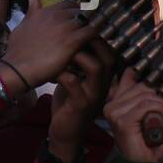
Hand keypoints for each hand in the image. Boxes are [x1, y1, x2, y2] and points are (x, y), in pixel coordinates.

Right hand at [2, 0, 99, 89]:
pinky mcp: (72, 40)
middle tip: (90, 30)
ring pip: (88, 20)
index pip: (69, 3)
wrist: (18, 68)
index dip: (76, 10)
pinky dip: (96, 36)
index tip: (80, 19)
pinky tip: (96, 44)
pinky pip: (92, 32)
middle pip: (81, 11)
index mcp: (45, 11)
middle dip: (87, 19)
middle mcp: (56, 16)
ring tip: (95, 38)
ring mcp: (65, 27)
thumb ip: (32, 12)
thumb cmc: (18, 51)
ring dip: (93, 27)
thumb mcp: (22, 26)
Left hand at [48, 40, 114, 161]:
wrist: (66, 133)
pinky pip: (74, 83)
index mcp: (104, 78)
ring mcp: (94, 95)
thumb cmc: (69, 104)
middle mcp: (104, 85)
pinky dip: (62, 73)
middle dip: (91, 43)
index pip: (110, 52)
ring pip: (96, 67)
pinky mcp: (81, 105)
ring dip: (79, 56)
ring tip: (64, 53)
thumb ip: (78, 66)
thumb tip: (71, 43)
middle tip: (73, 36)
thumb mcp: (77, 82)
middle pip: (108, 56)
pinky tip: (53, 73)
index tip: (80, 29)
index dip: (98, 38)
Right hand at [105, 68, 162, 162]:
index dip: (148, 79)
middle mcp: (112, 104)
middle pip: (144, 86)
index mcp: (118, 99)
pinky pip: (147, 105)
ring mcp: (115, 112)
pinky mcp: (122, 120)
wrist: (146, 162)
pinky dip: (161, 111)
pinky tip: (162, 121)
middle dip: (161, 99)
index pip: (130, 75)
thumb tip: (154, 78)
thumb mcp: (151, 111)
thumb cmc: (149, 139)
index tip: (161, 88)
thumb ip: (148, 95)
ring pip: (147, 95)